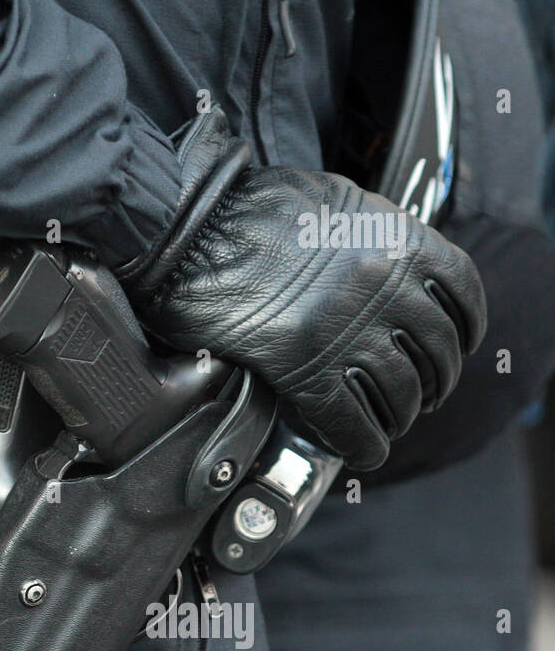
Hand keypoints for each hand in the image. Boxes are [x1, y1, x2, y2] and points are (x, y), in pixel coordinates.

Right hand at [118, 108, 485, 469]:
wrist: (186, 225)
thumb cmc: (240, 204)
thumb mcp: (328, 199)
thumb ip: (365, 232)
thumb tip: (375, 258)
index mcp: (392, 240)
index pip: (460, 291)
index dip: (465, 327)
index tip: (458, 343)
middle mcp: (380, 285)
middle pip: (435, 349)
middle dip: (434, 379)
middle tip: (420, 394)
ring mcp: (343, 330)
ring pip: (398, 391)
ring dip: (399, 415)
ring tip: (386, 424)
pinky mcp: (299, 365)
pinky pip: (348, 420)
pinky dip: (362, 444)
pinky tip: (361, 451)